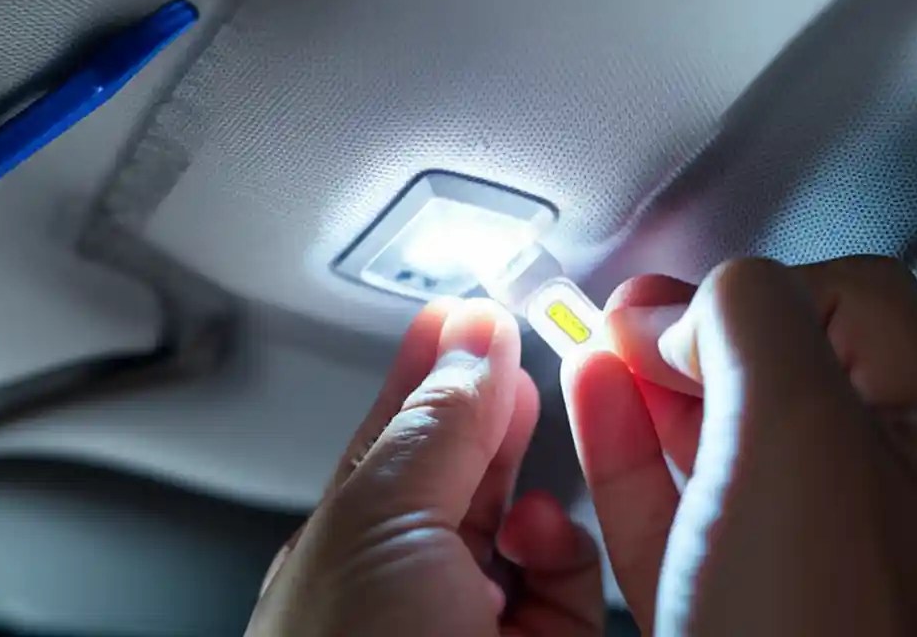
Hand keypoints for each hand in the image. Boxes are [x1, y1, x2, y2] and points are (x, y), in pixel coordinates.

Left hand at [247, 299, 603, 635]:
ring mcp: (476, 619)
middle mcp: (410, 584)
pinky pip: (570, 576)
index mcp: (346, 547)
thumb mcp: (381, 520)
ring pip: (522, 521)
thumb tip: (471, 336)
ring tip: (537, 403)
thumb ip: (437, 425)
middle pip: (461, 473)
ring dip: (532, 463)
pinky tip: (541, 528)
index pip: (392, 437)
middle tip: (511, 337)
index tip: (458, 311)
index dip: (424, 368)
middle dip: (488, 402)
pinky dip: (563, 544)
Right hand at [567, 256, 916, 634]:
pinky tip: (598, 412)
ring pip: (731, 448)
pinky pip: (690, 516)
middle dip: (697, 336)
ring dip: (658, 389)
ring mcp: (817, 577)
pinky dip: (638, 455)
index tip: (672, 319)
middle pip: (789, 377)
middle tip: (625, 325)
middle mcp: (895, 520)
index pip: (858, 310)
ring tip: (595, 353)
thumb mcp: (801, 441)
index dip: (753, 294)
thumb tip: (687, 308)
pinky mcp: (743, 620)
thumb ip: (754, 329)